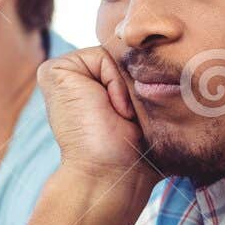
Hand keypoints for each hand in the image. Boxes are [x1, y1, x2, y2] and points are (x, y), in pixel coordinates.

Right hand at [36, 46, 156, 210]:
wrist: (111, 175)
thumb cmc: (136, 155)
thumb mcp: (147, 112)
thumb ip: (150, 82)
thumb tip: (171, 49)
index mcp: (96, 89)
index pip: (133, 64)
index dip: (147, 86)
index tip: (138, 122)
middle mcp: (79, 80)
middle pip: (125, 57)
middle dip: (138, 84)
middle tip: (132, 120)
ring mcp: (65, 75)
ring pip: (115, 57)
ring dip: (127, 89)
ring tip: (121, 118)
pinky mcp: (54, 71)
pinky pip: (102, 57)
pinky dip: (114, 84)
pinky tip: (110, 110)